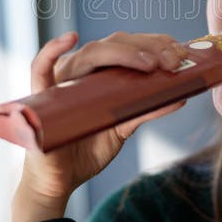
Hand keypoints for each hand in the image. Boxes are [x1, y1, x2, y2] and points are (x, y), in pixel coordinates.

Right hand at [11, 31, 187, 221]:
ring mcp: (61, 81)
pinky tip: (70, 38)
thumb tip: (181, 95)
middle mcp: (80, 70)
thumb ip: (145, 110)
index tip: (179, 52)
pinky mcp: (42, 99)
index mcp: (98, 71)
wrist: (60, 182)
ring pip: (91, 53)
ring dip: (124, 53)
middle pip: (114, 44)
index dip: (154, 43)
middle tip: (174, 61)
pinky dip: (51, 51)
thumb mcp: (123, 126)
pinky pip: (40, 69)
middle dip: (148, 48)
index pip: (127, 44)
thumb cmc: (87, 149)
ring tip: (150, 63)